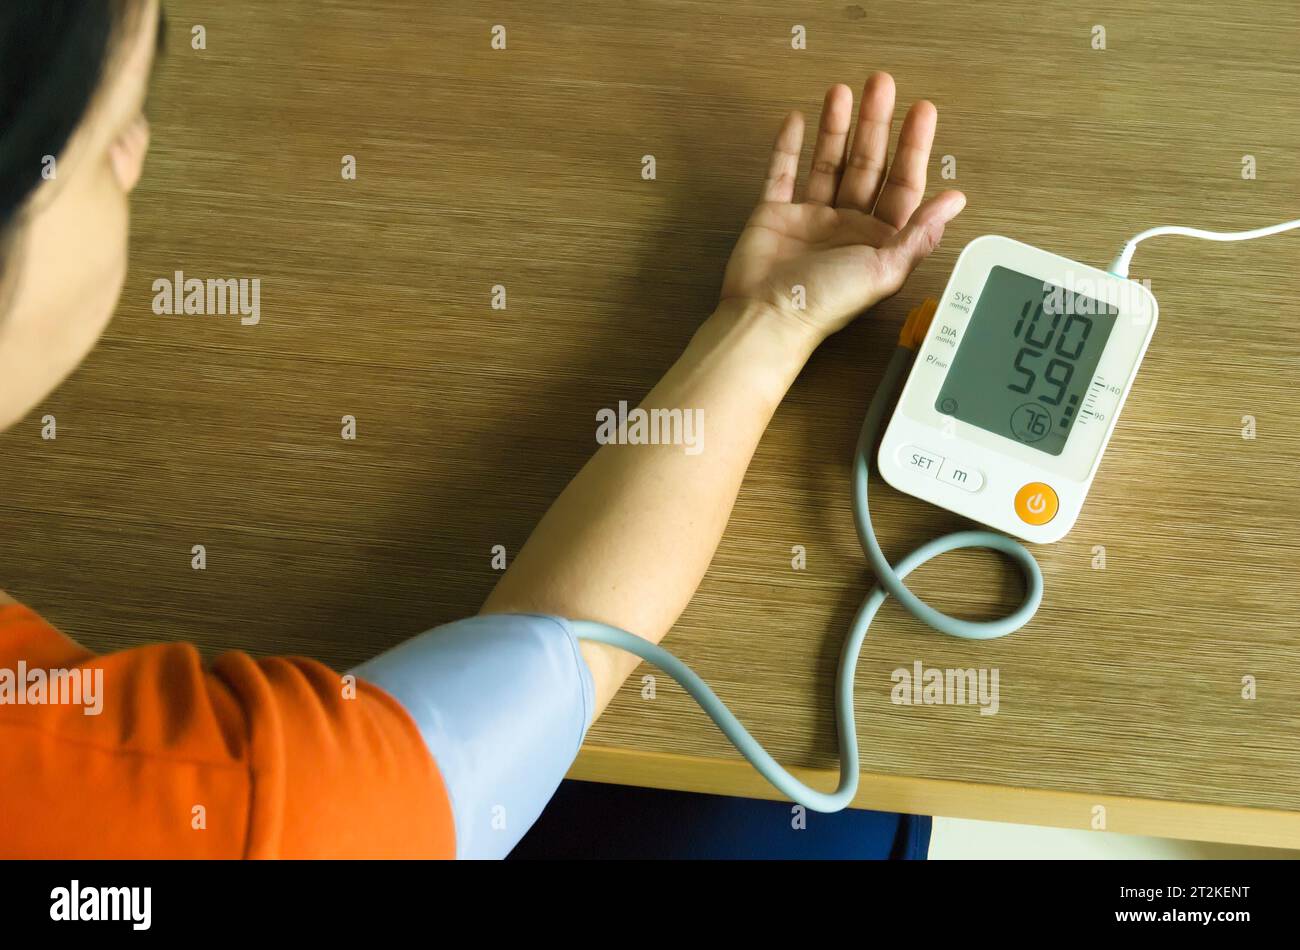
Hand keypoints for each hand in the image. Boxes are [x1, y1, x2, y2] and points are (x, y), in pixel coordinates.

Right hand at [720, 73, 965, 345]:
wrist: (767, 318)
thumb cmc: (825, 303)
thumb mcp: (885, 268)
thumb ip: (920, 232)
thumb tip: (955, 200)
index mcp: (878, 240)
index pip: (903, 184)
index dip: (914, 146)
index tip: (921, 111)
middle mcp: (847, 227)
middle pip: (867, 165)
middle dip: (875, 123)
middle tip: (881, 85)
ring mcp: (810, 219)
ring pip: (828, 162)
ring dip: (836, 126)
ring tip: (841, 91)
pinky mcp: (775, 216)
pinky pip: (783, 175)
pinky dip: (788, 148)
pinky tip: (798, 121)